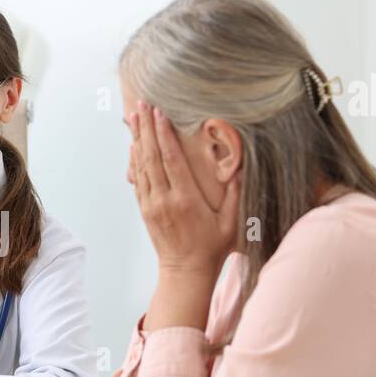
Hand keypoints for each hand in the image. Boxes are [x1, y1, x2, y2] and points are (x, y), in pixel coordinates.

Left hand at [129, 101, 239, 276]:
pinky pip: (138, 179)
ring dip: (137, 139)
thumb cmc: (212, 247)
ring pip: (141, 165)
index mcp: (185, 200)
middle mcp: (164, 200)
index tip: (160, 114)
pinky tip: (133, 144)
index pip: (171, 160)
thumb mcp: (230, 223)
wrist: (185, 271)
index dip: (164, 135)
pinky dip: (134, 159)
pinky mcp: (145, 209)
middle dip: (146, 128)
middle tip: (142, 104)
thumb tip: (242, 167)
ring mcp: (151, 205)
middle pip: (151, 157)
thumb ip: (235, 194)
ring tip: (133, 116)